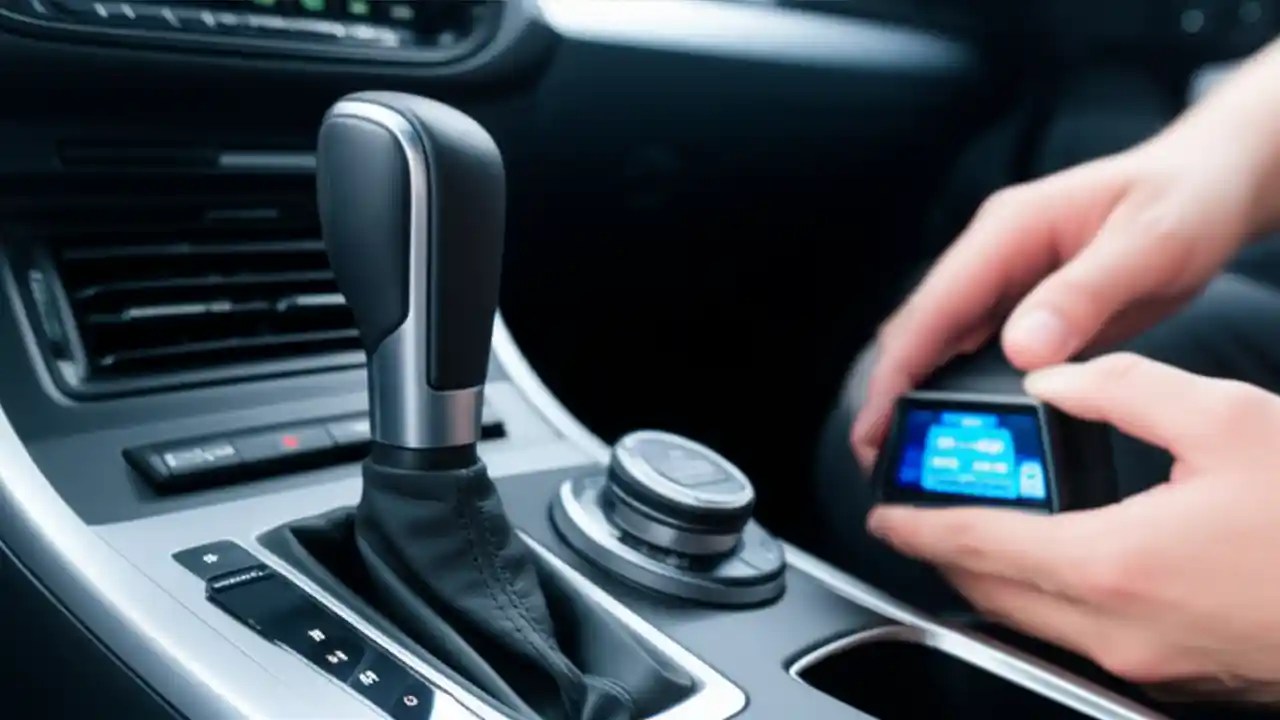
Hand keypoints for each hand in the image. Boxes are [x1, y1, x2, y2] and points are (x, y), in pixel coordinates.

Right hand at [850, 39, 1279, 468]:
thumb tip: (1022, 349)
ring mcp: (1008, 284)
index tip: (876, 420)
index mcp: (1008, 230)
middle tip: (879, 453)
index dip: (896, 367)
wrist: (1214, 184)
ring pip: (944, 345)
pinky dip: (962, 391)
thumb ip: (1082, 295)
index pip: (933, 305)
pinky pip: (981, 355)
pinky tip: (963, 426)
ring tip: (909, 451)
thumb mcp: (1146, 245)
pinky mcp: (1029, 310)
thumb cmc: (1185, 195)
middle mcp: (995, 257)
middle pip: (923, 329)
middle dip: (892, 390)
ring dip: (920, 394)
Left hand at [867, 353, 1279, 703]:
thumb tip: (1056, 377)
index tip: (884, 514)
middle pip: (989, 592)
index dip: (918, 526)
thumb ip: (1123, 388)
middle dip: (945, 554)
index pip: (974, 546)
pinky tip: (1063, 564)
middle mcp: (1115, 628)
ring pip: (1030, 621)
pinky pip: (1080, 639)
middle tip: (926, 516)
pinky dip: (1048, 600)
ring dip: (993, 578)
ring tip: (982, 533)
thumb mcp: (1226, 420)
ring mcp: (1145, 664)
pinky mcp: (1176, 678)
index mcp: (1111, 563)